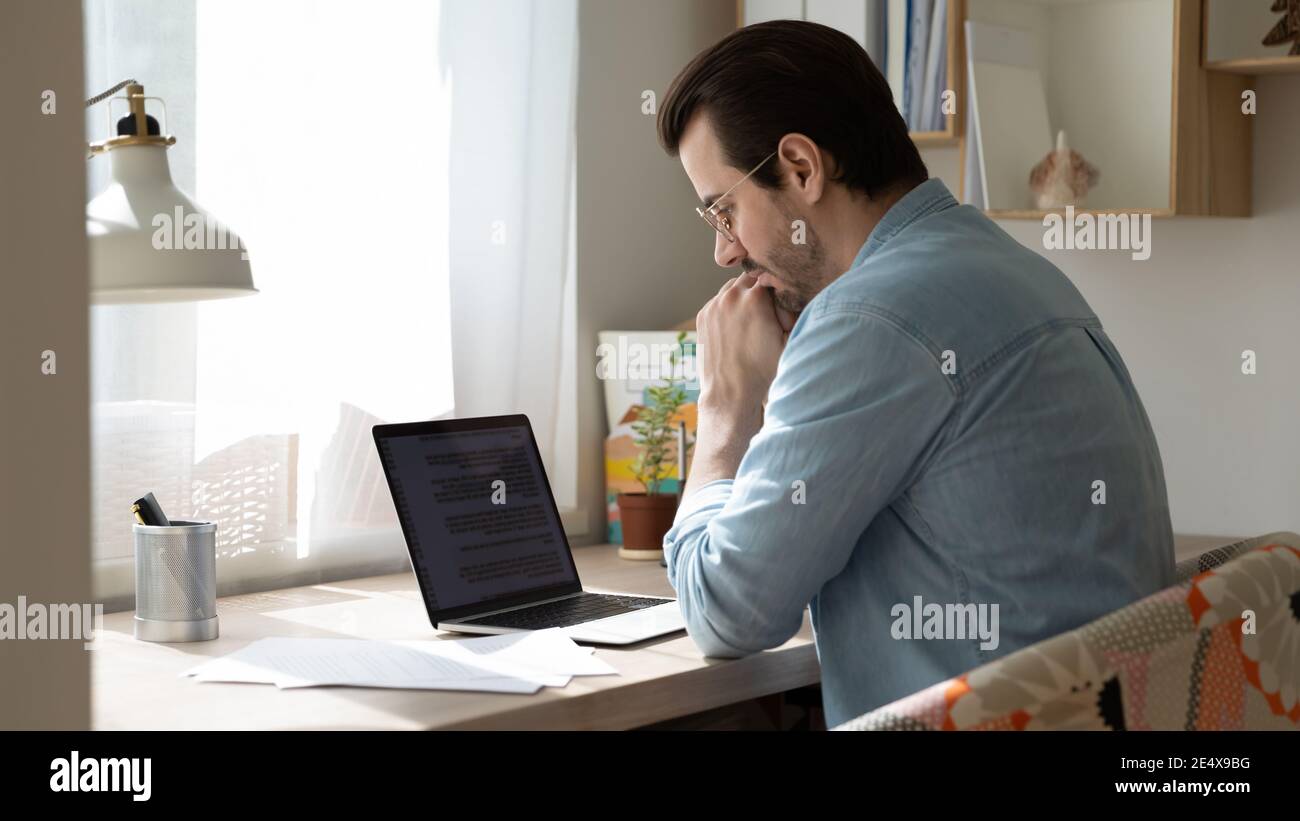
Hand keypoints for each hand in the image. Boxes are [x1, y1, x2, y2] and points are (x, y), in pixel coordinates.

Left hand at [694, 272, 790, 425]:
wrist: (731, 393)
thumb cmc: (764, 370)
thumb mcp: (788, 339)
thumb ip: (790, 309)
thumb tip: (792, 292)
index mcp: (756, 298)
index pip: (772, 278)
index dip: (780, 293)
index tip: (780, 312)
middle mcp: (732, 297)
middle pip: (752, 279)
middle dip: (761, 292)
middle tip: (767, 315)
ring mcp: (714, 305)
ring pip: (733, 287)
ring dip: (743, 297)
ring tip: (751, 322)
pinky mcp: (703, 315)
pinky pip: (719, 300)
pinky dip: (728, 307)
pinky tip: (736, 328)